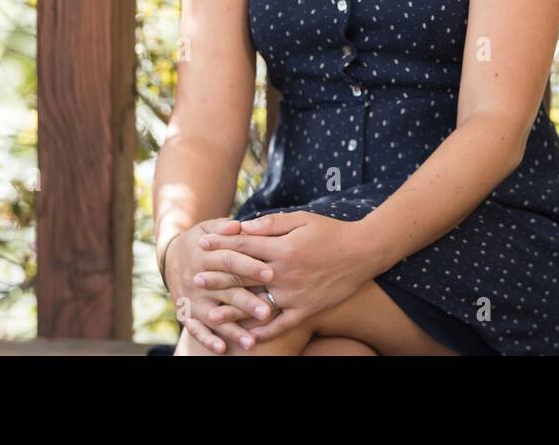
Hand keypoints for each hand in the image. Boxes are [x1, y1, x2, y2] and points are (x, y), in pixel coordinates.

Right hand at [164, 217, 278, 352]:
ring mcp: (191, 298)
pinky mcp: (185, 313)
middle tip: (267, 311)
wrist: (171, 257)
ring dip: (231, 329)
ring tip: (251, 342)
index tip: (271, 273)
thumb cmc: (201, 240)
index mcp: (205, 254)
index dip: (249, 266)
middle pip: (224, 291)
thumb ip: (224, 227)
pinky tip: (221, 348)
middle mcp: (197, 278)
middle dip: (246, 302)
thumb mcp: (208, 227)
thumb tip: (238, 226)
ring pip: (212, 315)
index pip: (229, 261)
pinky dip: (206, 339)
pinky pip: (194, 329)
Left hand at [197, 210, 373, 342]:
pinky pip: (283, 324)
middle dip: (218, 277)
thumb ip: (271, 224)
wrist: (363, 252)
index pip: (245, 245)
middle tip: (196, 280)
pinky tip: (249, 338)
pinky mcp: (307, 309)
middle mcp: (286, 273)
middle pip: (245, 276)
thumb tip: (244, 227)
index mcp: (283, 248)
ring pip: (259, 304)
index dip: (221, 244)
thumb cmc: (330, 231)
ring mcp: (296, 294)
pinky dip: (265, 332)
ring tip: (210, 315)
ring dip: (233, 310)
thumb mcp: (301, 219)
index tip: (202, 244)